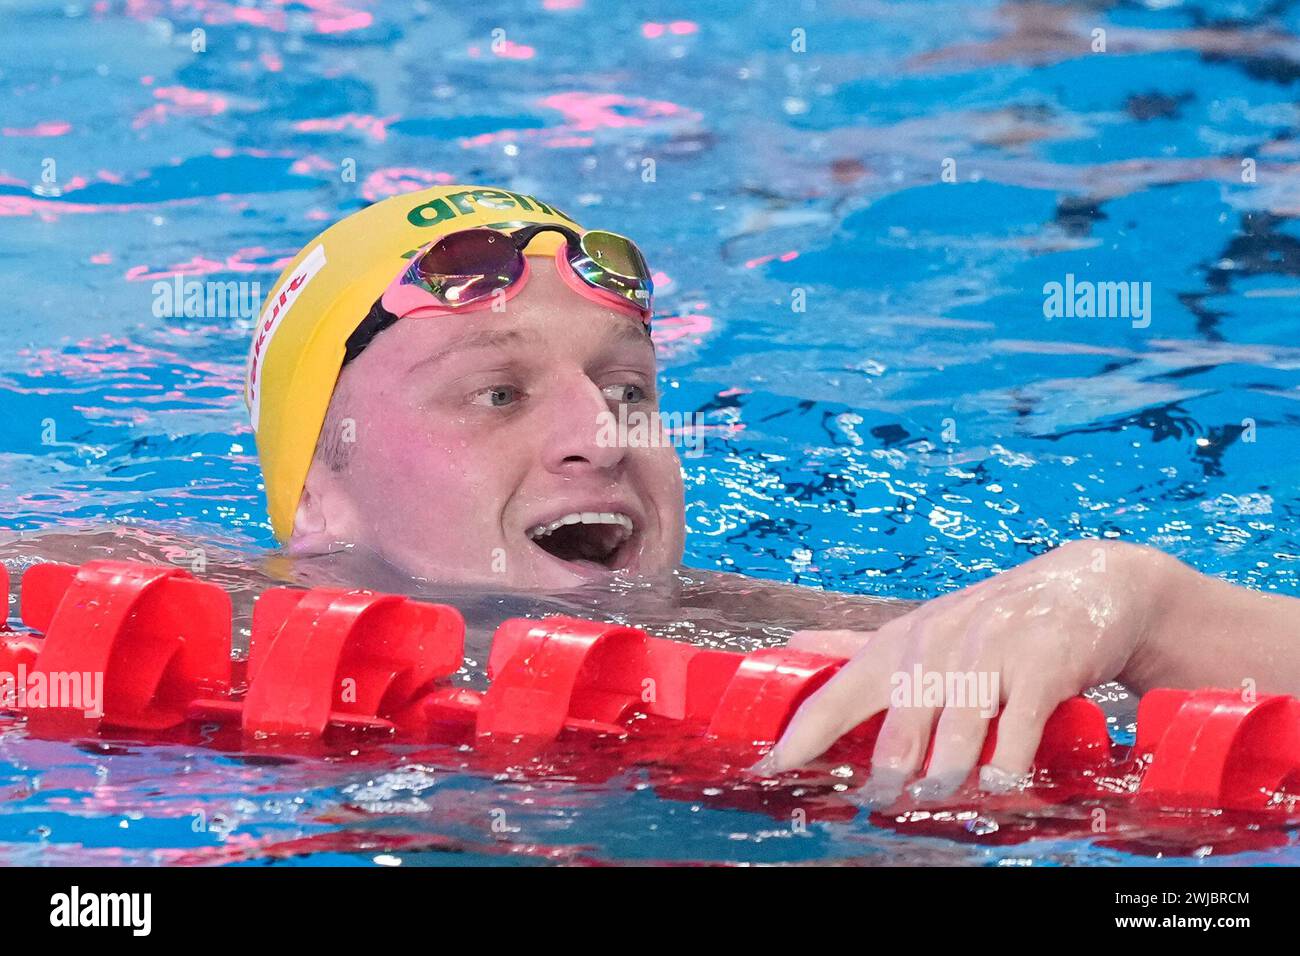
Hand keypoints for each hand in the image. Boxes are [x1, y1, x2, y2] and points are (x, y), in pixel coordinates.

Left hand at [758, 539, 1172, 799]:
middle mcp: (936, 646)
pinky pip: (1016, 730)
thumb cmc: (991, 619)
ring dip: (947, 777)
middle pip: (899, 729)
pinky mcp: (1041, 667)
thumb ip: (858, 646)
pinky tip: (1001, 784)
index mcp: (900, 644)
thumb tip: (795, 645)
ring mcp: (990, 654)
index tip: (772, 766)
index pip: (838, 694)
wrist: (1089, 584)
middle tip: (879, 804)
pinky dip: (1007, 765)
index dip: (804, 734)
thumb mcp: (921, 627)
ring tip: (939, 799)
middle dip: (887, 776)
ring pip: (955, 735)